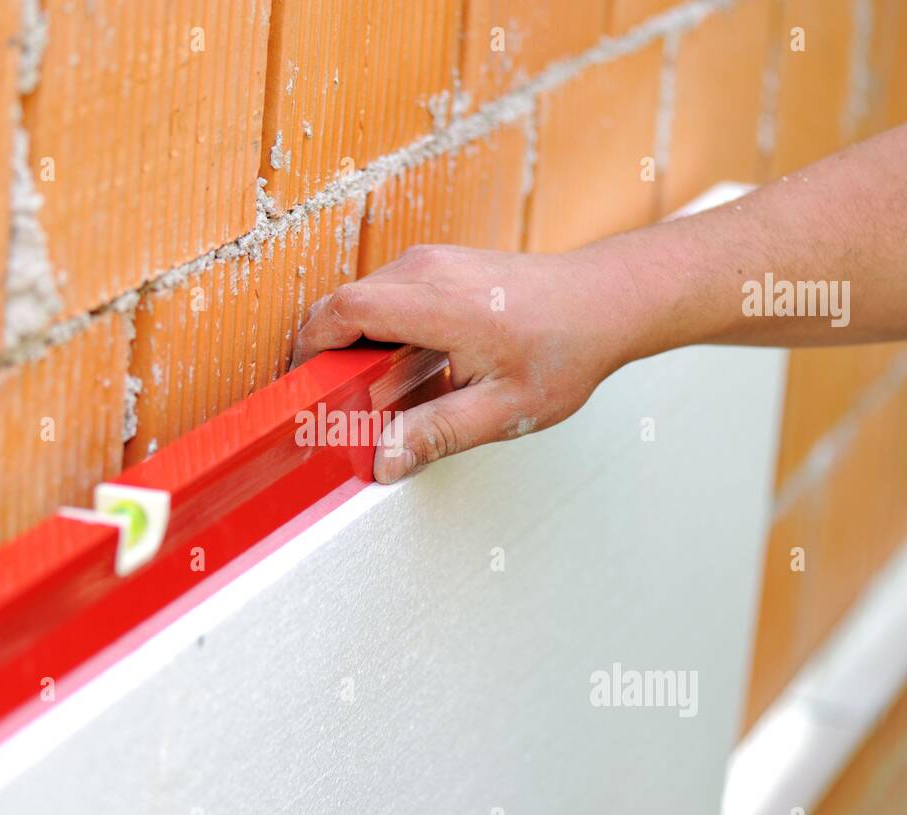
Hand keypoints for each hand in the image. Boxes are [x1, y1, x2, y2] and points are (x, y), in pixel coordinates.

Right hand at [291, 243, 651, 482]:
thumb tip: (384, 461)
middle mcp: (428, 270)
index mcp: (439, 304)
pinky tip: (394, 367)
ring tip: (361, 389)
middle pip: (343, 302)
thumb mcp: (505, 409)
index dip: (309, 346)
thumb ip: (438, 434)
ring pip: (362, 296)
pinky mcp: (439, 265)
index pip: (344, 311)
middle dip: (322, 350)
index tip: (301, 384)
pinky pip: (385, 292)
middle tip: (326, 399)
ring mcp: (433, 261)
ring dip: (349, 339)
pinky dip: (373, 327)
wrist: (605, 301)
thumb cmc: (564, 349)